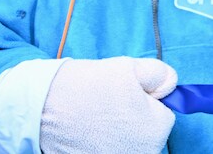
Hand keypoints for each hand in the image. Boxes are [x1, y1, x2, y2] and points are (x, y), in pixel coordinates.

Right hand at [40, 57, 176, 153]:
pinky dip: (102, 144)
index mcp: (157, 131)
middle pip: (147, 133)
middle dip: (135, 118)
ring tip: (96, 117)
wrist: (42, 106)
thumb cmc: (88, 86)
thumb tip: (171, 86)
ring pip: (129, 143)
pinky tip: (87, 132)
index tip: (128, 94)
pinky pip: (110, 150)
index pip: (164, 115)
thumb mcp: (132, 67)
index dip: (147, 100)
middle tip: (110, 104)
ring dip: (119, 132)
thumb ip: (161, 75)